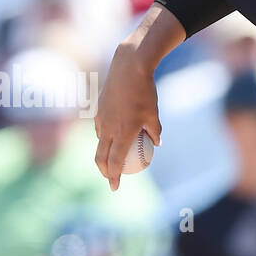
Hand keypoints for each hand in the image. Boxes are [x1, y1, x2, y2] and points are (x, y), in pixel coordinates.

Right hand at [94, 41, 161, 189]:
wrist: (128, 68)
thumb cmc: (145, 93)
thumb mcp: (154, 115)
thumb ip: (155, 132)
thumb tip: (157, 145)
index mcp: (123, 133)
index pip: (115, 162)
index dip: (114, 177)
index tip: (115, 187)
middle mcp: (108, 128)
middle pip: (100, 157)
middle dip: (104, 171)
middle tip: (110, 178)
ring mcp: (100, 118)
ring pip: (100, 141)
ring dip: (104, 153)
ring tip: (112, 158)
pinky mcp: (98, 109)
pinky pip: (99, 128)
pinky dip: (104, 136)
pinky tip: (111, 135)